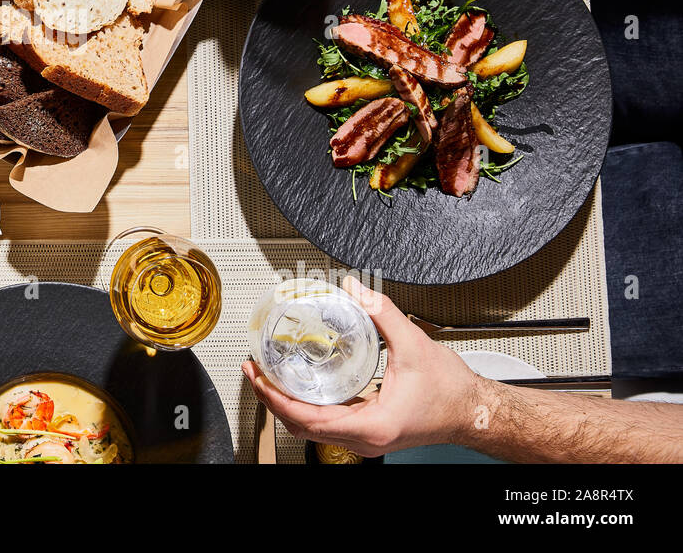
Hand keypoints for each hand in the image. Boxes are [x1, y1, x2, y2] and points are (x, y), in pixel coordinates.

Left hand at [243, 277, 483, 455]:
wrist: (474, 412)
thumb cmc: (451, 392)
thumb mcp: (413, 344)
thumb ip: (381, 312)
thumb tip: (355, 289)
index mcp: (372, 426)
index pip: (308, 420)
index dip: (276, 399)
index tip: (258, 378)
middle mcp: (364, 439)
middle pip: (301, 427)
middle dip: (272, 400)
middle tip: (254, 372)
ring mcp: (365, 438)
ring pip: (312, 429)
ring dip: (286, 404)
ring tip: (268, 376)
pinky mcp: (368, 431)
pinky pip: (326, 424)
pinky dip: (305, 406)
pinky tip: (297, 385)